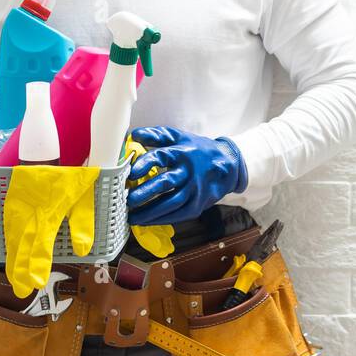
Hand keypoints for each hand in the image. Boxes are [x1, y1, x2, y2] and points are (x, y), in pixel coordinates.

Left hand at [125, 126, 247, 224]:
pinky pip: (178, 215)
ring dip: (150, 212)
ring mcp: (195, 190)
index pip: (161, 156)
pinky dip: (161, 220)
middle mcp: (189, 171)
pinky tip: (147, 221)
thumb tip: (134, 134)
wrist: (229, 164)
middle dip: (144, 193)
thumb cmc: (198, 150)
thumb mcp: (180, 137)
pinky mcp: (198, 204)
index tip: (131, 173)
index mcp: (182, 152)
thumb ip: (157, 135)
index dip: (145, 164)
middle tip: (127, 200)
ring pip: (171, 204)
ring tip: (131, 217)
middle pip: (165, 183)